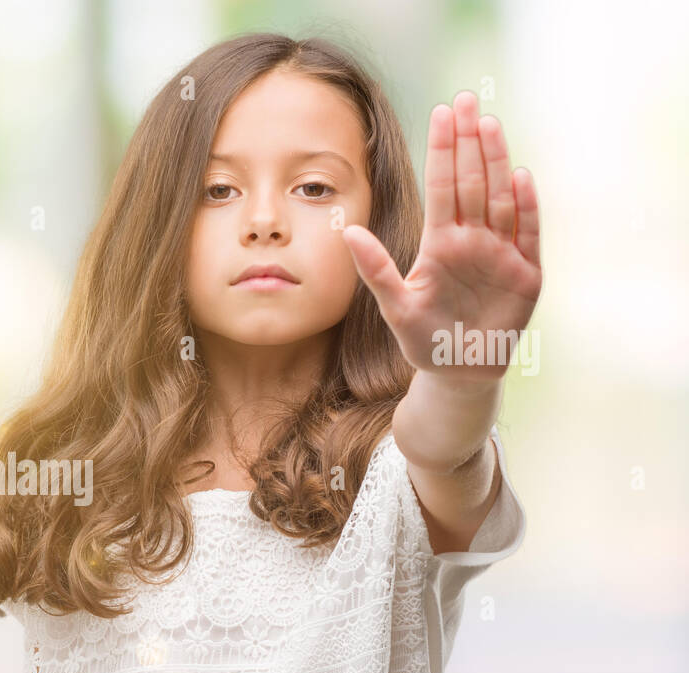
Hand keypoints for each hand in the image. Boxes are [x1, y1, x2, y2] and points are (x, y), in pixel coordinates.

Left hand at [341, 91, 541, 383]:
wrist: (458, 371)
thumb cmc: (424, 338)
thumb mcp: (395, 306)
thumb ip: (375, 269)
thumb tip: (347, 231)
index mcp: (441, 242)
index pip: (444, 186)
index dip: (444, 150)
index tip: (442, 111)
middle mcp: (473, 240)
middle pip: (474, 182)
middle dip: (470, 141)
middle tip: (467, 100)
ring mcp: (501, 253)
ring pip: (501, 198)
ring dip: (496, 162)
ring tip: (489, 125)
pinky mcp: (525, 274)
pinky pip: (527, 233)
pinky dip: (525, 207)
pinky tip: (520, 176)